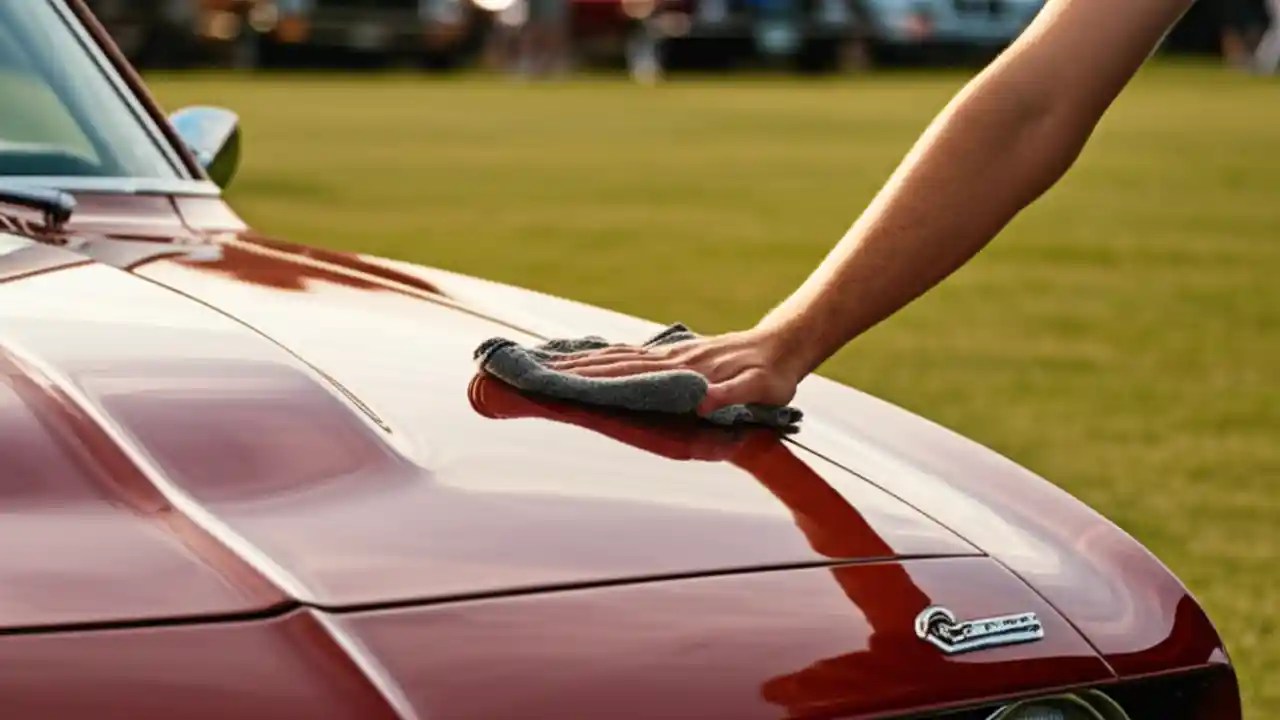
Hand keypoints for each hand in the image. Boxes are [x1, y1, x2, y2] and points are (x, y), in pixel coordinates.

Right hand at [548, 327, 804, 414]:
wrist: (782, 346)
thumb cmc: (771, 376)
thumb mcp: (758, 389)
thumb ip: (731, 395)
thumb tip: (702, 402)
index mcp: (682, 370)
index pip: (627, 373)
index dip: (592, 377)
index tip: (556, 378)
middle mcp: (669, 360)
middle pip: (611, 362)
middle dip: (570, 367)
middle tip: (531, 370)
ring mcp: (669, 355)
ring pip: (615, 356)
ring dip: (579, 360)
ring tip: (544, 362)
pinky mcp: (673, 355)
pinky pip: (629, 354)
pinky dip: (602, 356)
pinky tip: (586, 358)